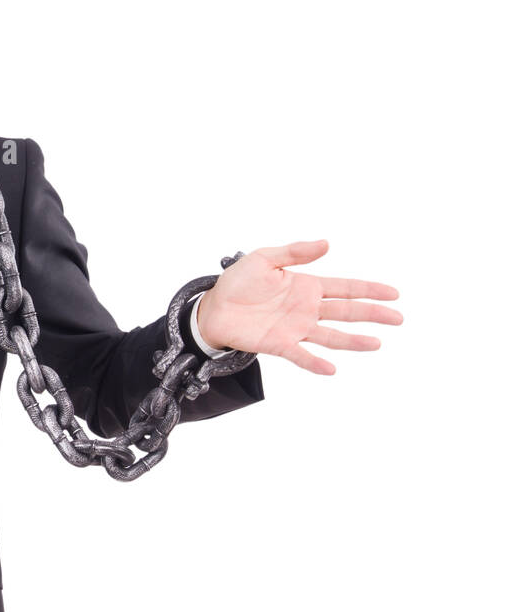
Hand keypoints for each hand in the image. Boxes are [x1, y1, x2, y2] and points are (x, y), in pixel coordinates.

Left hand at [195, 239, 401, 374]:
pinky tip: (331, 368)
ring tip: (376, 343)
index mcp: (307, 286)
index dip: (370, 290)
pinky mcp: (279, 344)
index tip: (395, 293)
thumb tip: (327, 243)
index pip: (346, 288)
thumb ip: (295, 252)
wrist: (213, 307)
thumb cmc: (238, 282)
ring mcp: (295, 328)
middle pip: (347, 312)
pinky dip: (315, 363)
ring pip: (331, 336)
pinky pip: (301, 355)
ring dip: (353, 341)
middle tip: (398, 318)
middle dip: (373, 314)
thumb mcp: (265, 258)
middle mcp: (307, 309)